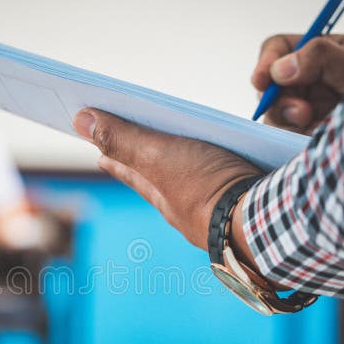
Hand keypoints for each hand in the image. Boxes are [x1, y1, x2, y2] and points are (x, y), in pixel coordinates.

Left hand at [73, 109, 261, 250]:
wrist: (264, 222)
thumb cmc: (206, 189)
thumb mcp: (158, 157)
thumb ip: (122, 139)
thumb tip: (79, 120)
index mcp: (163, 197)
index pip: (131, 173)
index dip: (114, 158)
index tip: (98, 153)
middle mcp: (186, 210)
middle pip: (158, 183)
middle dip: (142, 168)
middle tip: (124, 159)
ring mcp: (216, 215)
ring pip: (192, 190)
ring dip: (180, 177)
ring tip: (176, 168)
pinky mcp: (248, 211)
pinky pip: (226, 193)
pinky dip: (220, 183)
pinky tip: (231, 181)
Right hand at [252, 34, 343, 133]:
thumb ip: (321, 58)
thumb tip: (281, 68)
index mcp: (325, 54)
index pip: (281, 49)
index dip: (267, 62)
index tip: (262, 80)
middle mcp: (314, 81)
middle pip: (273, 86)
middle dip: (280, 100)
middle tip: (302, 113)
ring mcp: (312, 109)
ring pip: (277, 115)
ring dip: (289, 122)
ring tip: (315, 127)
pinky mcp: (311, 135)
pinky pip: (288, 137)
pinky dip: (298, 139)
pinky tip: (320, 139)